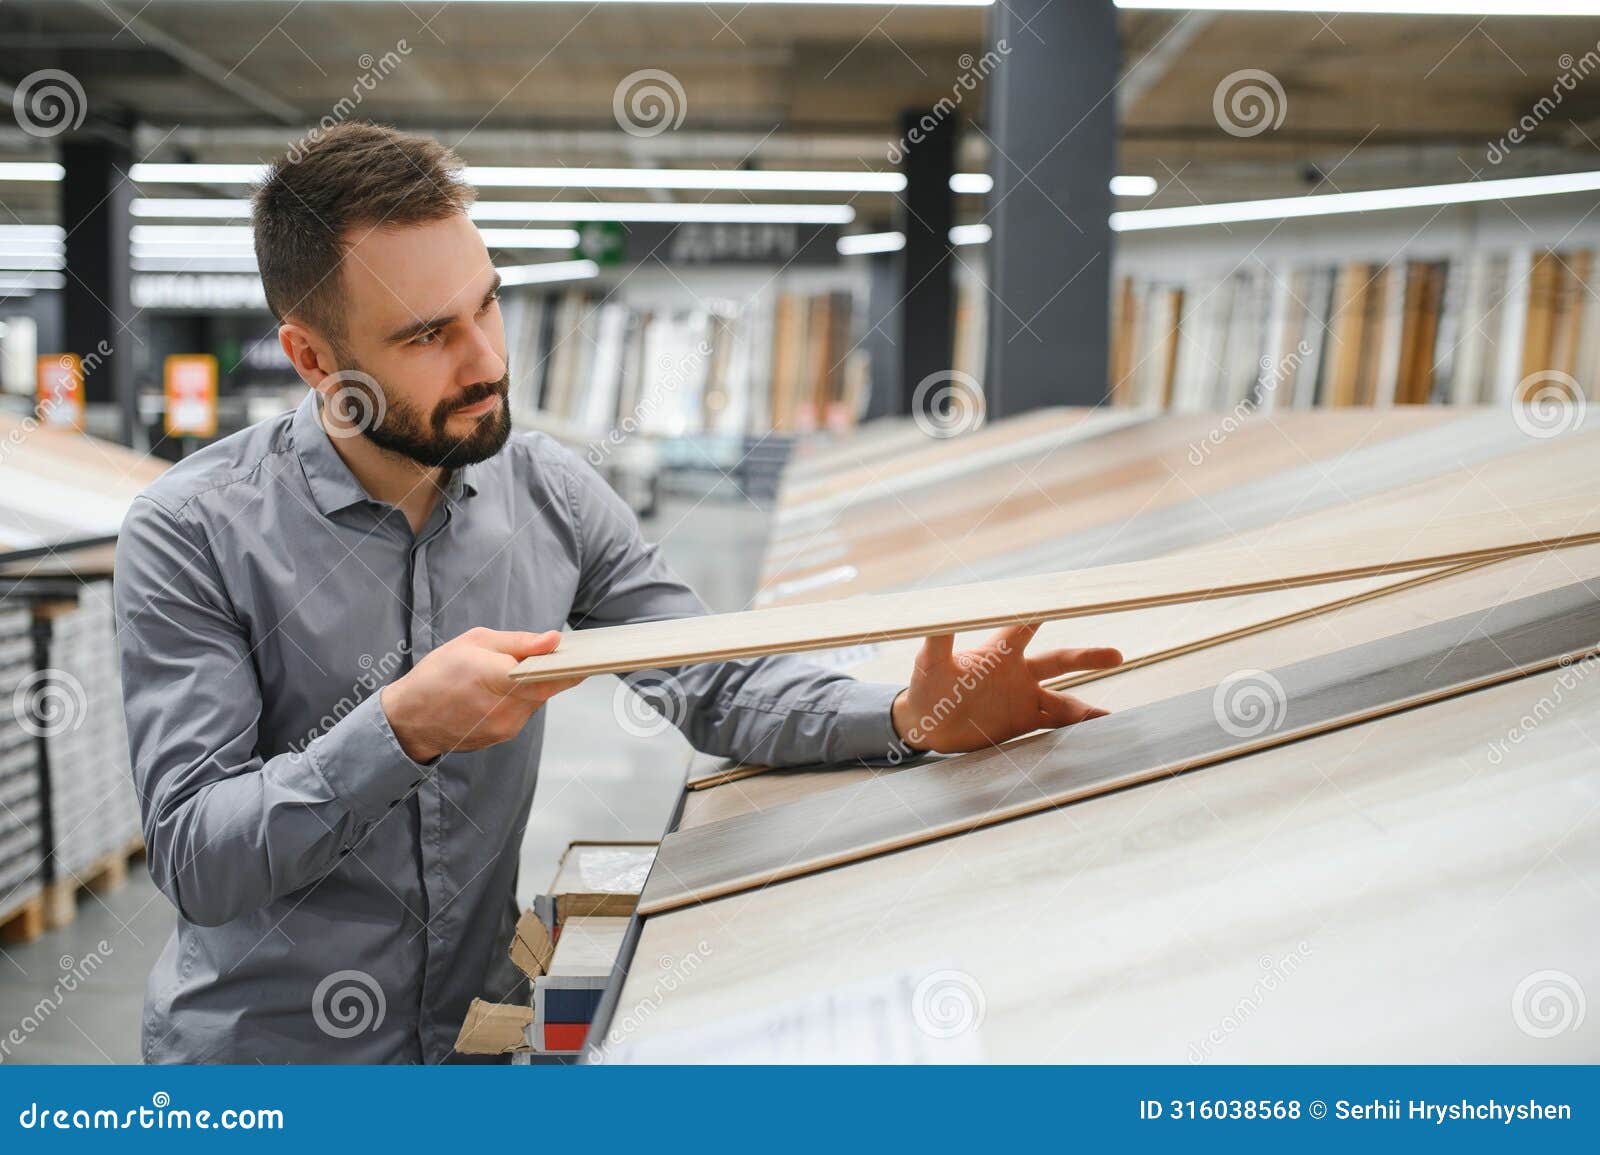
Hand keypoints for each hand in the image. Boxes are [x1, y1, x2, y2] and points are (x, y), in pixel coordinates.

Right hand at [380, 627, 584, 761]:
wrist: (409, 720)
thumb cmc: (437, 674)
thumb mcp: (473, 642)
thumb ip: (518, 642)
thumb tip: (554, 639)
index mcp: (496, 679)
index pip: (547, 675)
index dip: (571, 666)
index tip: (587, 655)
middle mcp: (505, 709)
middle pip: (547, 687)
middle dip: (551, 670)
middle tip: (553, 653)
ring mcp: (506, 727)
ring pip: (536, 699)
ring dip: (532, 684)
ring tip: (508, 671)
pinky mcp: (504, 736)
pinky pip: (523, 711)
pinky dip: (519, 698)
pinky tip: (499, 690)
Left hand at [890, 624, 1121, 753]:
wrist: (926, 724)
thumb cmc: (925, 686)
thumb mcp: (930, 662)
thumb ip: (939, 639)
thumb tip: (939, 613)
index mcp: (998, 653)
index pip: (1025, 627)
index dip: (1044, 613)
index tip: (1071, 599)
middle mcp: (1016, 673)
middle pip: (1059, 661)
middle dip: (1087, 658)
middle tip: (1116, 656)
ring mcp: (1022, 698)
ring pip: (1062, 700)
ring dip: (1085, 708)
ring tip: (1108, 718)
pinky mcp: (1021, 722)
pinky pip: (1053, 724)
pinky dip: (1074, 729)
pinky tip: (1095, 734)